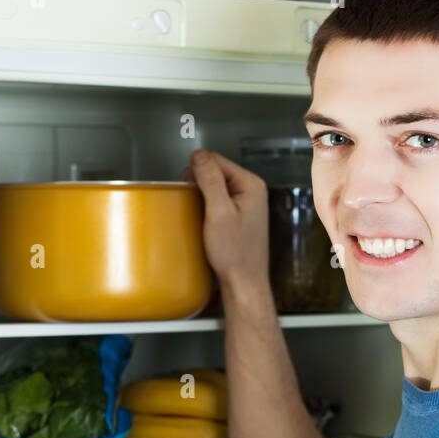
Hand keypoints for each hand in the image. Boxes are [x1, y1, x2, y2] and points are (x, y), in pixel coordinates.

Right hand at [178, 149, 269, 289]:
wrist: (243, 282)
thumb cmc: (234, 254)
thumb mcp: (218, 213)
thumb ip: (210, 181)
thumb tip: (198, 155)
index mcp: (251, 184)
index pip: (216, 160)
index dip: (196, 171)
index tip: (186, 189)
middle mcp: (252, 190)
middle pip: (215, 170)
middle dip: (198, 183)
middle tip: (191, 204)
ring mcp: (247, 202)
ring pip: (215, 185)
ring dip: (201, 195)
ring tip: (197, 213)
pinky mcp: (240, 214)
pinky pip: (218, 199)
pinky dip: (206, 205)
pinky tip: (202, 219)